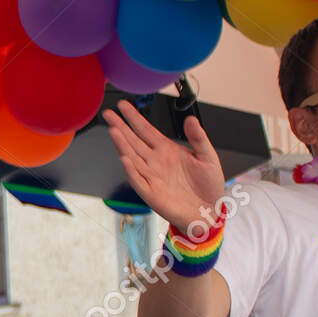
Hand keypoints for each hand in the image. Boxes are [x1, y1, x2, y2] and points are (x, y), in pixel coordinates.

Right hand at [104, 99, 225, 233]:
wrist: (209, 211)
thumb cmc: (208, 185)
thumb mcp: (207, 157)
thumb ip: (198, 138)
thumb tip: (190, 119)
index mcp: (166, 150)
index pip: (146, 130)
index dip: (134, 118)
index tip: (124, 105)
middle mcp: (155, 161)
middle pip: (133, 141)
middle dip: (120, 127)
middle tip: (109, 114)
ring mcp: (151, 176)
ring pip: (132, 157)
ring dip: (122, 145)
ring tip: (114, 131)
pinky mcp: (151, 193)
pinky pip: (138, 180)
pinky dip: (131, 170)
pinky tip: (125, 159)